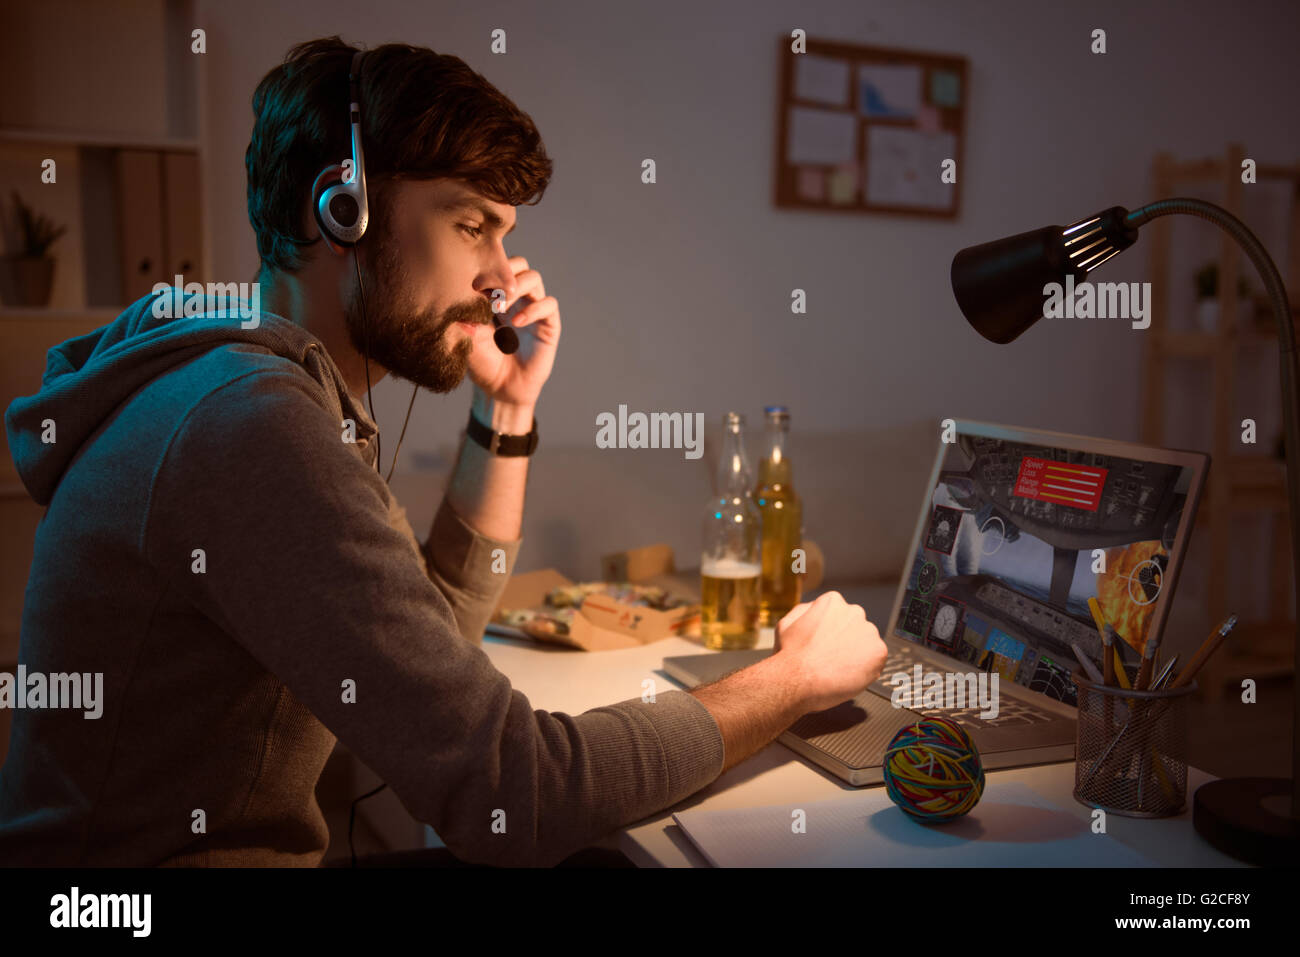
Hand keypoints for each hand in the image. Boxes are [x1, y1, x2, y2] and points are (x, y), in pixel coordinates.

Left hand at [466, 256, 560, 409]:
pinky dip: (533, 308)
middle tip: (487, 291)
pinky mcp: (548, 325)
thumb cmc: (482, 364)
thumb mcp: (468, 339)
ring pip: (533, 278)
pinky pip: (548, 304)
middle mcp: (517, 299)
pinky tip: (516, 322)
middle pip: (518, 264)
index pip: (497, 266)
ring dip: (516, 287)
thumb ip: (464, 319)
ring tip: (499, 307)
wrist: (500, 391)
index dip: (487, 268)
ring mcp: (533, 310)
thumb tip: (456, 302)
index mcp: (496, 296)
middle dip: (503, 272)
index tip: (472, 284)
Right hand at [774, 591, 887, 712]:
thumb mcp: (787, 623)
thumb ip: (805, 612)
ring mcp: (869, 631)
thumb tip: (815, 611)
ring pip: (867, 644)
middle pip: (856, 628)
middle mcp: (854, 612)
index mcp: (833, 602)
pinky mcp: (879, 651)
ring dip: (857, 655)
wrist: (798, 679)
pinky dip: (866, 669)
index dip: (832, 633)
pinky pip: (876, 661)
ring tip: (838, 669)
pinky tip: (847, 675)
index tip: (826, 645)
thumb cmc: (790, 655)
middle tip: (832, 659)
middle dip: (847, 642)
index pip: (840, 615)